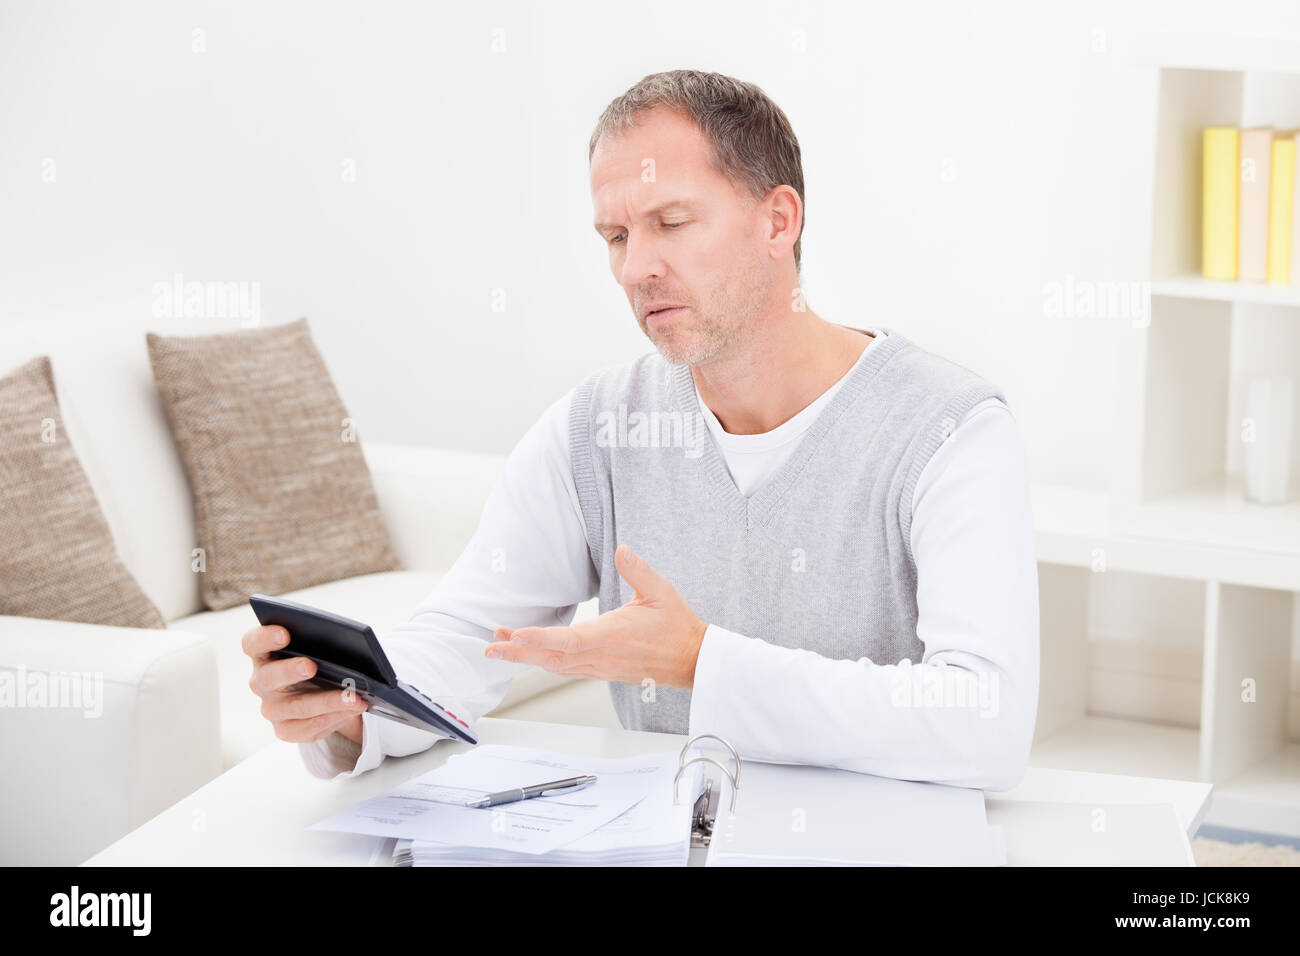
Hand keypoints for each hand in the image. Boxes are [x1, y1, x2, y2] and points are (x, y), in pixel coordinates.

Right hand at [242, 624, 368, 743]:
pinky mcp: (286, 730)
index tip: (284, 634)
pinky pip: (309, 727)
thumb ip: (321, 644)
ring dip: (328, 701)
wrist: (326, 695)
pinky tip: (353, 709)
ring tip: (353, 697)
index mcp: (264, 654)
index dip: (264, 638)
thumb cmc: (319, 664)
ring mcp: (272, 708)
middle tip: (311, 666)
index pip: (252, 643)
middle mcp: (262, 682)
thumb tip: (348, 643)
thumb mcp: (317, 651)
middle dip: (291, 671)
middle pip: (269, 677)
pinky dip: (335, 717)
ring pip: (297, 706)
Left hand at [484, 543, 707, 688]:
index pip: (569, 640)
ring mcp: (600, 667)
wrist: (691, 660)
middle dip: (519, 653)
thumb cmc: (677, 627)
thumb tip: (623, 549)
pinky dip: (544, 662)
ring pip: (556, 666)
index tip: (516, 635)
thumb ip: (639, 570)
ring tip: (502, 647)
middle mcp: (601, 656)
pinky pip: (566, 669)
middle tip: (491, 647)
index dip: (540, 639)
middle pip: (552, 658)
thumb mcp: (662, 592)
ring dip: (527, 657)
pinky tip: (531, 655)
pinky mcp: (601, 671)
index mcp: (612, 636)